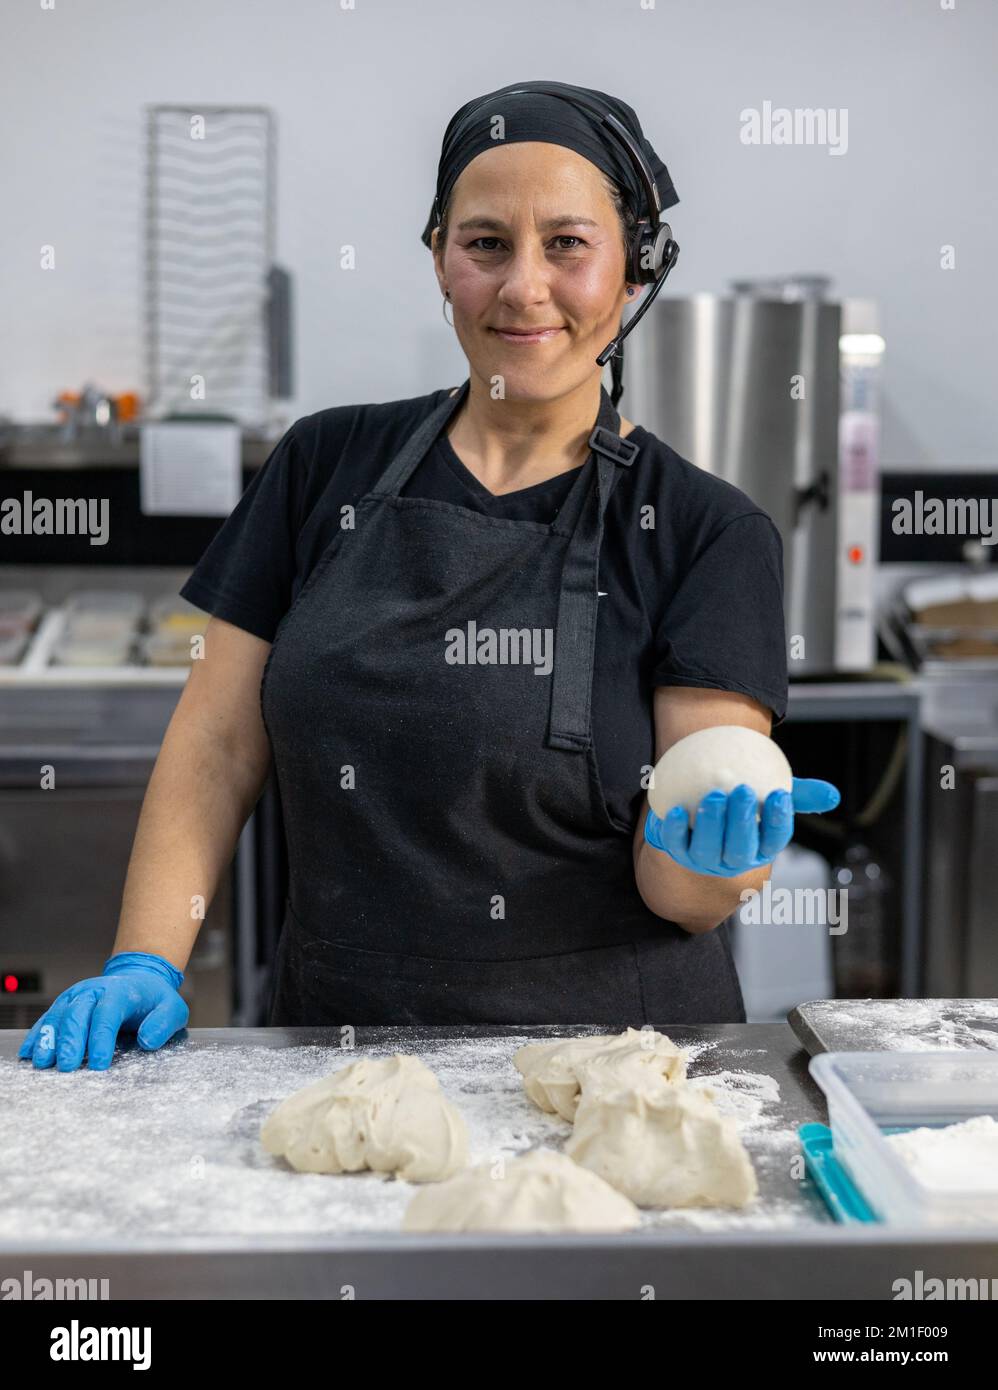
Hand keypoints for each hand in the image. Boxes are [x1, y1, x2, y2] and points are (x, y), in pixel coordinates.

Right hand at [17, 951, 188, 1071]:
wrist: (140, 980)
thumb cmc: (155, 1000)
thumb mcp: (173, 1009)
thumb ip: (163, 1024)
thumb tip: (147, 1040)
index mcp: (121, 991)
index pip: (107, 1014)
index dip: (101, 1039)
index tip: (97, 1064)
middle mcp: (94, 991)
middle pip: (77, 1014)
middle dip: (70, 1041)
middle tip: (67, 1067)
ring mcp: (77, 996)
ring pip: (58, 1015)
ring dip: (49, 1039)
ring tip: (43, 1063)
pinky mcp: (65, 1004)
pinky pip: (48, 1018)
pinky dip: (37, 1035)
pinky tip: (29, 1052)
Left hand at [644, 777, 839, 877]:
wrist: (699, 809)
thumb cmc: (742, 803)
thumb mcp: (769, 796)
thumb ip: (799, 794)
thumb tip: (834, 794)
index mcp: (760, 847)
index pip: (774, 839)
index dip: (777, 820)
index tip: (778, 795)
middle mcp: (734, 859)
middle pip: (740, 847)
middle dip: (742, 821)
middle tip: (742, 791)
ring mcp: (704, 858)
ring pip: (708, 848)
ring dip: (711, 825)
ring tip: (714, 796)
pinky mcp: (677, 851)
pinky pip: (675, 844)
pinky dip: (673, 830)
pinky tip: (674, 811)